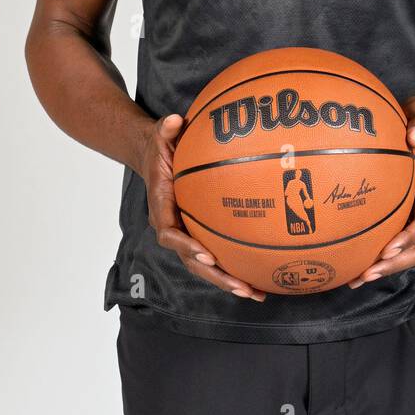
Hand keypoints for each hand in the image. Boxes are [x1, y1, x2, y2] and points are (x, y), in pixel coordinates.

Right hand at [141, 113, 265, 301]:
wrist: (154, 158)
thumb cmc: (160, 148)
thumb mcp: (159, 134)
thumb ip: (165, 129)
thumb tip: (175, 120)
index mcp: (162, 208)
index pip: (171, 235)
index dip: (187, 248)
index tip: (207, 256)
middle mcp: (173, 227)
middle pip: (192, 261)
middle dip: (216, 277)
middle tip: (241, 287)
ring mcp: (186, 235)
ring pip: (206, 267)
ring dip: (229, 281)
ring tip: (256, 293)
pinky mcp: (199, 235)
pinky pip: (217, 256)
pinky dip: (235, 269)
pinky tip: (261, 280)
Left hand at [347, 91, 414, 287]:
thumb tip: (414, 135)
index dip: (408, 239)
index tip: (388, 249)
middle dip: (394, 264)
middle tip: (367, 273)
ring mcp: (413, 209)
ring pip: (405, 249)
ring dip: (384, 266)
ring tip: (356, 278)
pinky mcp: (401, 209)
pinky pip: (390, 235)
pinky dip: (374, 250)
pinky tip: (350, 257)